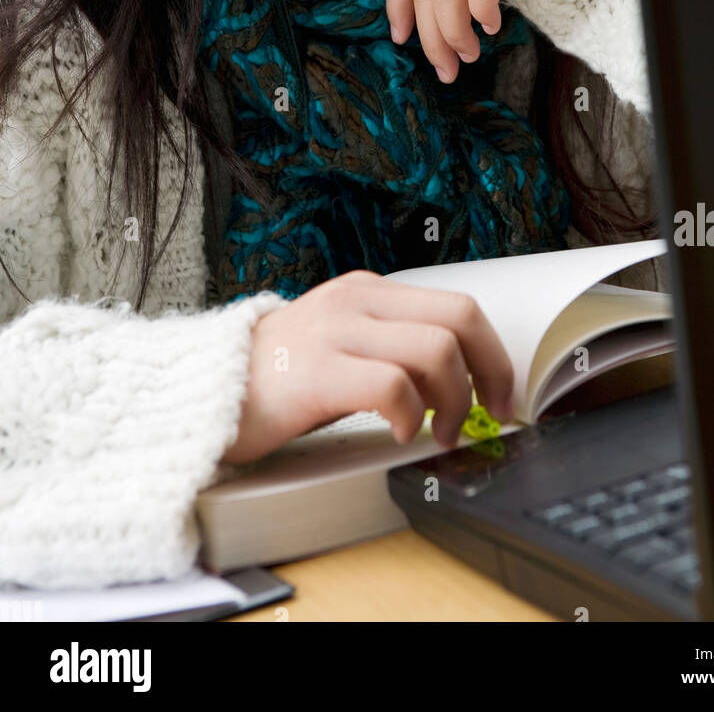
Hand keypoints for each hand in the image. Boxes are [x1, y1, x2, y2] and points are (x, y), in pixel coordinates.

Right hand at [222, 270, 515, 464]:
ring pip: (435, 350)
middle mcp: (356, 300)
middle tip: (487, 414)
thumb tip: (456, 381)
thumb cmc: (273, 381)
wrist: (199, 393)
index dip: (494, 352)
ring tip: (437, 431)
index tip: (501, 393)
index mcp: (367, 292)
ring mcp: (335, 330)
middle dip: (489, 372)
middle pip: (459, 318)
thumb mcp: (340, 345)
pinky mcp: (316, 369)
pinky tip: (398, 434)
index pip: (458, 305)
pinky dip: (410, 416)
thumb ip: (389, 347)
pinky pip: (392, 386)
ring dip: (453, 400)